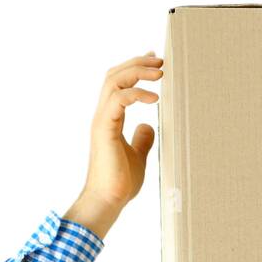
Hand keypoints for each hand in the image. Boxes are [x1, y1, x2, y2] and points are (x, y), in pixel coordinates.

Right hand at [63, 53, 163, 239]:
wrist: (107, 200)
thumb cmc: (119, 183)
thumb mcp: (137, 157)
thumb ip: (141, 140)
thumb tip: (150, 126)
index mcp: (109, 119)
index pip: (118, 83)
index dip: (135, 68)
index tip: (154, 60)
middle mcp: (103, 115)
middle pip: (115, 75)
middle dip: (137, 63)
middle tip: (160, 60)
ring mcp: (102, 120)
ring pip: (114, 81)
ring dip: (137, 72)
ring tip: (160, 73)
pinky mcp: (104, 128)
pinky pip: (119, 99)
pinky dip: (137, 93)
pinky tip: (155, 99)